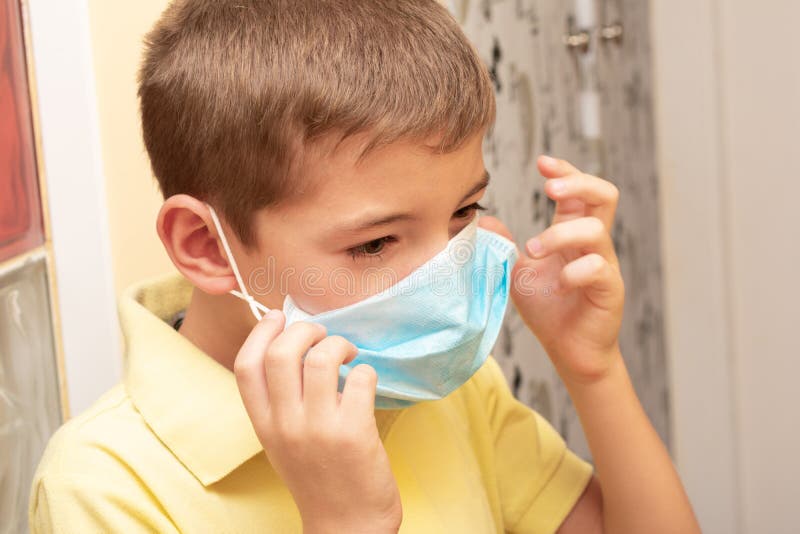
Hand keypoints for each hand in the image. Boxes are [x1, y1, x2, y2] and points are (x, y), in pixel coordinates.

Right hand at [233, 310, 401, 532]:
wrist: (346, 526)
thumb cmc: (319, 477)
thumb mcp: (283, 441)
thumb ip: (282, 400)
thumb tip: (293, 344)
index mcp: (264, 425)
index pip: (246, 366)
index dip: (260, 332)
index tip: (278, 316)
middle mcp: (286, 425)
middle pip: (282, 352)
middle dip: (305, 328)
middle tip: (323, 335)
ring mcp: (319, 429)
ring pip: (322, 358)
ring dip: (340, 345)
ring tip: (348, 356)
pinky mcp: (354, 433)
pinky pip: (359, 378)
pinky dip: (365, 370)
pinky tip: (365, 383)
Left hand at [480, 156, 624, 384]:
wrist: (568, 349)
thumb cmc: (548, 308)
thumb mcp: (517, 271)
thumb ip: (505, 244)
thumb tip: (482, 219)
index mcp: (573, 232)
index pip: (579, 190)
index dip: (565, 172)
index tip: (541, 163)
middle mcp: (593, 243)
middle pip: (604, 195)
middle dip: (578, 183)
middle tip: (550, 188)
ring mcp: (605, 264)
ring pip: (595, 230)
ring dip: (559, 235)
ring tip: (533, 251)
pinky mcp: (610, 289)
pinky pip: (598, 267)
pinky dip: (573, 271)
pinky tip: (557, 285)